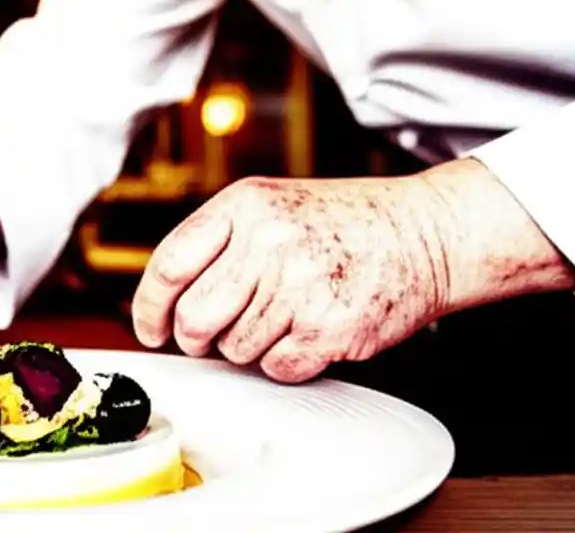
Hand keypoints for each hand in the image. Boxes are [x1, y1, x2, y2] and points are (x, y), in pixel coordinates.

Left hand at [130, 158, 574, 382]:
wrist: (426, 232)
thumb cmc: (345, 224)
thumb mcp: (272, 206)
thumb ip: (219, 243)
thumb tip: (165, 303)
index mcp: (244, 205)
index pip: (169, 265)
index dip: (149, 306)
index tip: (151, 328)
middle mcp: (267, 241)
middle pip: (193, 318)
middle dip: (196, 339)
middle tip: (212, 337)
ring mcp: (298, 285)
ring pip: (234, 349)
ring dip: (249, 347)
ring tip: (282, 319)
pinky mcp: (328, 326)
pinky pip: (276, 368)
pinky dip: (285, 362)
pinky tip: (306, 334)